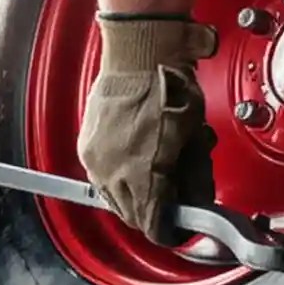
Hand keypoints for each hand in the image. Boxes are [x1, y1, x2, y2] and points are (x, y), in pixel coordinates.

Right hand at [76, 18, 216, 245]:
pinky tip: (133, 163)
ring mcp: (96, 160)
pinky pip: (101, 175)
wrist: (142, 54)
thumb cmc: (170, 85)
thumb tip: (195, 198)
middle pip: (131, 215)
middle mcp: (113, 173)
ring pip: (113, 197)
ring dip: (132, 196)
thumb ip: (192, 175)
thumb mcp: (194, 138)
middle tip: (169, 205)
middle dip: (151, 214)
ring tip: (151, 181)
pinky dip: (117, 176)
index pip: (152, 224)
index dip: (169, 230)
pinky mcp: (88, 145)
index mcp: (141, 176)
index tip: (178, 228)